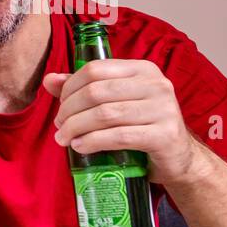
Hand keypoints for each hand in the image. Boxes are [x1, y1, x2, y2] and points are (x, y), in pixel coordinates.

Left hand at [44, 60, 197, 185]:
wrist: (177, 156)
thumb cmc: (141, 126)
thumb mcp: (115, 102)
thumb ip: (84, 89)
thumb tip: (50, 80)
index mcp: (142, 69)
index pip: (95, 69)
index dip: (69, 88)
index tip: (60, 106)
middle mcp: (156, 84)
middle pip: (96, 92)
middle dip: (69, 110)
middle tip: (60, 126)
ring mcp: (164, 109)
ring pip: (105, 114)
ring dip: (76, 128)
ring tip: (65, 139)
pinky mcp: (165, 135)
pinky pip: (119, 136)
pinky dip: (93, 142)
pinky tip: (80, 146)